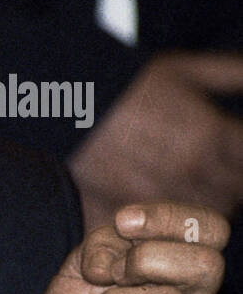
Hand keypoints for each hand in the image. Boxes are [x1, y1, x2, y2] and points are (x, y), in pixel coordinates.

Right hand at [69, 51, 242, 230]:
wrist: (69, 105)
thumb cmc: (125, 85)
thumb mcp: (185, 69)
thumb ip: (233, 74)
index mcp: (213, 134)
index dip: (241, 157)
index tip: (230, 151)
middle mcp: (193, 168)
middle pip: (233, 193)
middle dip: (229, 183)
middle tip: (215, 172)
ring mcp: (163, 191)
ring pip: (203, 213)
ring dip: (203, 203)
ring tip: (189, 188)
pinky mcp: (135, 207)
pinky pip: (167, 223)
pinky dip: (171, 217)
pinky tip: (164, 200)